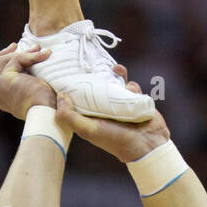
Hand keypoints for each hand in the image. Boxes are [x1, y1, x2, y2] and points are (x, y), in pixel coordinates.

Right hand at [0, 43, 56, 120]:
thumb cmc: (49, 106)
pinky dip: (29, 54)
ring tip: (39, 51)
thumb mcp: (35, 90)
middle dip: (1, 55)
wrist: (49, 114)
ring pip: (2, 61)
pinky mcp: (5, 80)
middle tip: (16, 45)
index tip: (15, 50)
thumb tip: (35, 57)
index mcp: (4, 100)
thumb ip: (27, 78)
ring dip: (21, 53)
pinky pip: (16, 59)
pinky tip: (43, 54)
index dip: (1, 63)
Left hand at [55, 65, 169, 162]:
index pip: (79, 97)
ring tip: (115, 69)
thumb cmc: (115, 140)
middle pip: (96, 85)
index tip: (71, 70)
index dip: (74, 85)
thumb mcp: (88, 130)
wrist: (146, 144)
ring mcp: (119, 103)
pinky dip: (130, 84)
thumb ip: (70, 117)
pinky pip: (130, 85)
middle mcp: (104, 107)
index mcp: (91, 115)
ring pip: (114, 83)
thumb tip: (60, 96)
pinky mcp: (134, 99)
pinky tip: (131, 89)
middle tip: (95, 62)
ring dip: (115, 75)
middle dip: (95, 74)